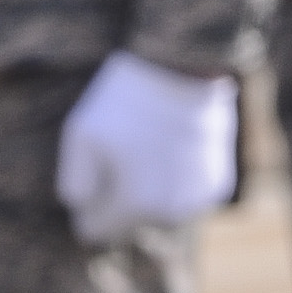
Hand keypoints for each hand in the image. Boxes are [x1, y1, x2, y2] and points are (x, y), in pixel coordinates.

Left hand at [54, 51, 239, 244]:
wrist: (188, 64)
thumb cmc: (130, 96)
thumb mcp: (80, 132)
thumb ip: (74, 182)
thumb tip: (84, 206)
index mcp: (132, 202)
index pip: (93, 228)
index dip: (87, 202)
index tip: (93, 168)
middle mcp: (168, 211)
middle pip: (127, 218)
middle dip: (121, 193)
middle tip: (125, 147)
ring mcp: (197, 199)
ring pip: (158, 210)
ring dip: (152, 188)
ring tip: (151, 143)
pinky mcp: (217, 184)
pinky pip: (186, 197)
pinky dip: (179, 180)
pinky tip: (175, 146)